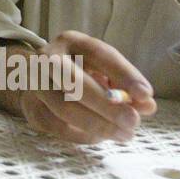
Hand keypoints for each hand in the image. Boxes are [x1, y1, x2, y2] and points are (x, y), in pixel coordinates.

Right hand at [15, 31, 155, 143]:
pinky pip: (58, 126)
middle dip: (106, 105)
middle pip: (75, 82)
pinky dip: (83, 135)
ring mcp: (35, 84)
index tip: (146, 94)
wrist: (38, 80)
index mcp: (71, 42)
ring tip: (124, 134)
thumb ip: (126, 87)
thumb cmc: (81, 74)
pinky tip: (102, 136)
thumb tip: (148, 105)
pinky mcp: (31, 107)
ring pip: (64, 108)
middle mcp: (48, 58)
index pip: (99, 54)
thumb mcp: (104, 71)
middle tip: (133, 121)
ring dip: (98, 125)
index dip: (123, 74)